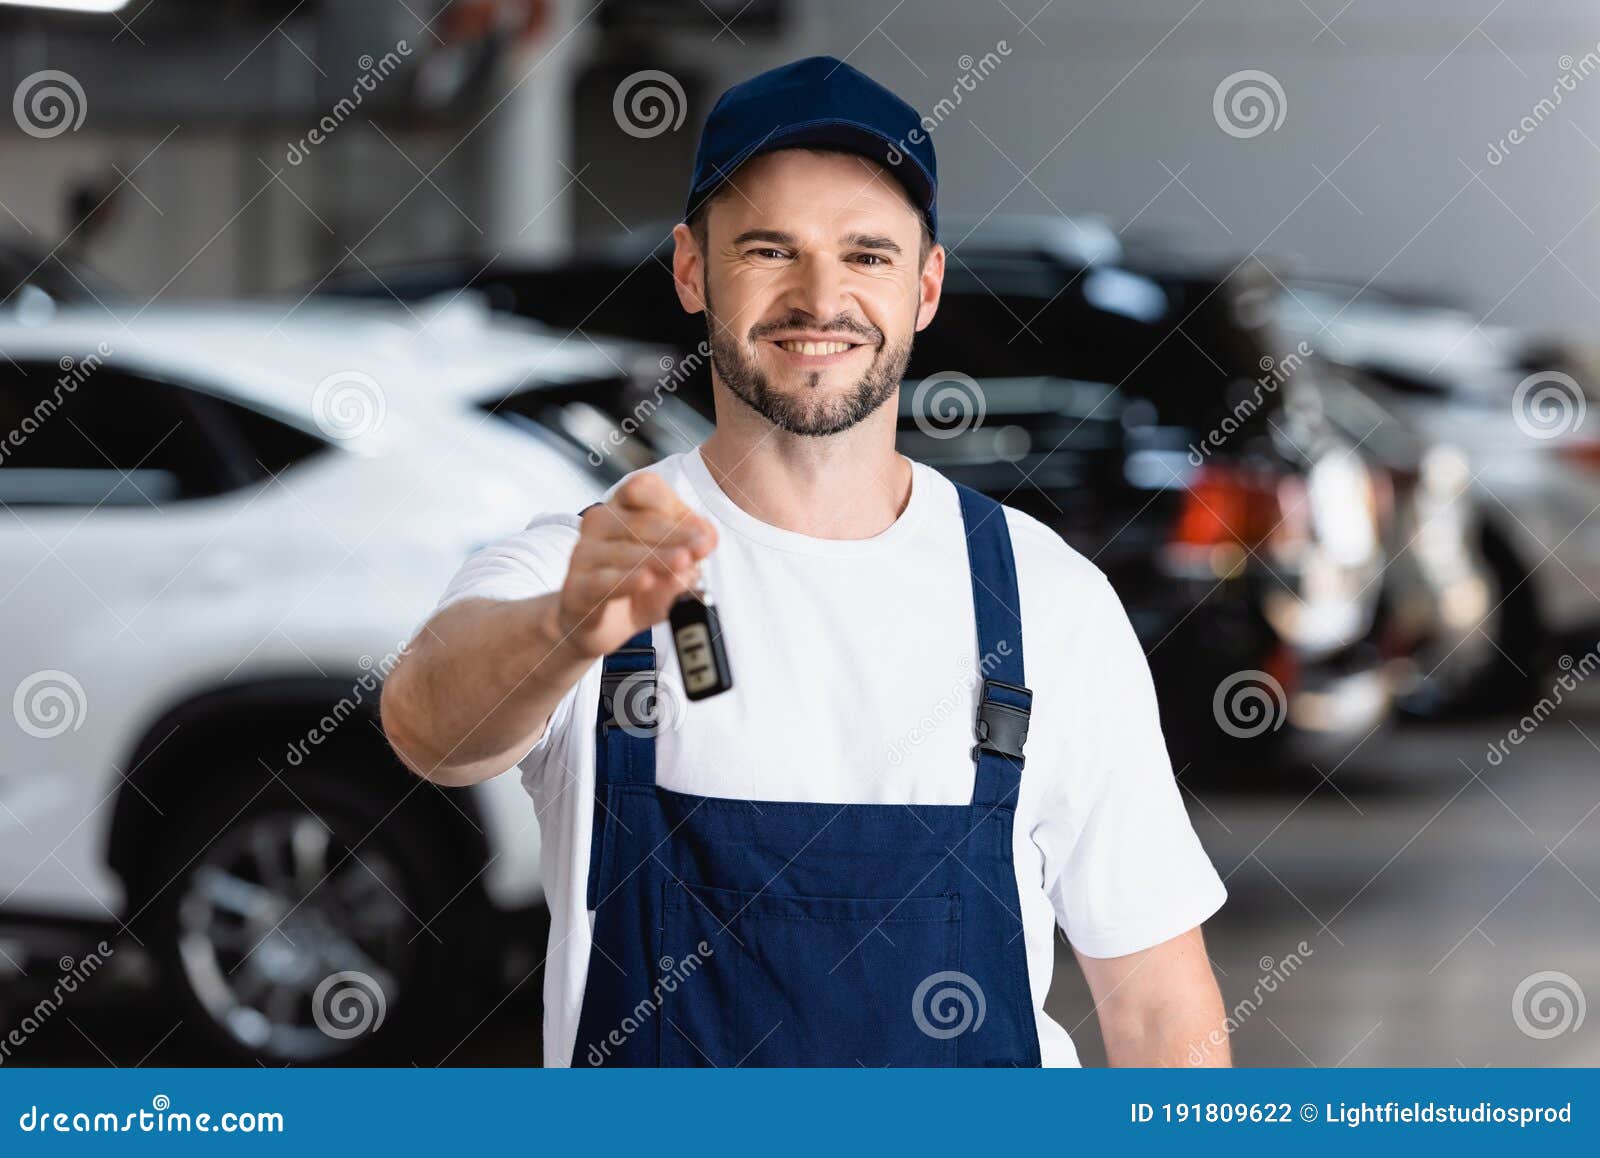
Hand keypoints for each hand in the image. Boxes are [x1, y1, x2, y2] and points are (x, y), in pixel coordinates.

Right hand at [552, 471, 716, 658]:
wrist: (600, 625)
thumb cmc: (638, 587)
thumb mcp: (673, 567)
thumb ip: (690, 551)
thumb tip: (707, 540)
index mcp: (623, 507)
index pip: (642, 488)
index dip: (671, 503)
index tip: (701, 528)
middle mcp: (599, 523)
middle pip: (639, 522)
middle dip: (675, 535)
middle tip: (702, 547)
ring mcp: (584, 555)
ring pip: (624, 552)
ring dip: (658, 557)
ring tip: (683, 562)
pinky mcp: (576, 588)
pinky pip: (602, 582)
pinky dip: (626, 580)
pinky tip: (646, 580)